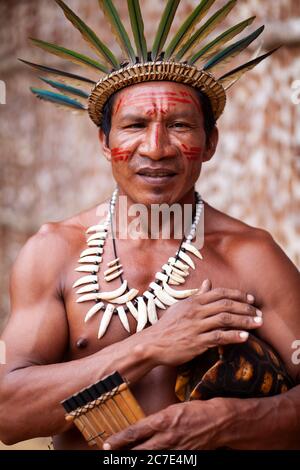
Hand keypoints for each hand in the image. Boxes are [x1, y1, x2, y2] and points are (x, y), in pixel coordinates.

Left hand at [102, 400, 224, 449]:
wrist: (218, 422)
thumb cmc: (195, 411)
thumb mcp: (171, 410)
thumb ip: (155, 421)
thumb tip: (140, 429)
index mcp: (162, 421)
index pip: (134, 432)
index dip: (118, 440)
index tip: (106, 445)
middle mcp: (166, 437)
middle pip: (138, 451)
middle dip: (122, 454)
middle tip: (109, 454)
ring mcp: (174, 450)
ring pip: (149, 458)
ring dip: (135, 458)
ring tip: (124, 457)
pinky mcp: (182, 458)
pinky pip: (164, 462)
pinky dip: (154, 461)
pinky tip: (148, 458)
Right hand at [148, 280, 261, 366]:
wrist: (152, 344)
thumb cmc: (167, 326)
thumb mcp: (181, 306)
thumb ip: (197, 295)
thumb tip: (207, 282)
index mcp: (193, 301)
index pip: (219, 293)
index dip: (237, 295)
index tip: (250, 299)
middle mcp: (196, 311)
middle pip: (226, 305)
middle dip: (245, 308)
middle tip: (258, 312)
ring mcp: (196, 326)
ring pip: (225, 320)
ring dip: (244, 321)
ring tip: (258, 323)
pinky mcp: (196, 342)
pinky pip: (219, 337)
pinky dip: (234, 336)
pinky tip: (245, 338)